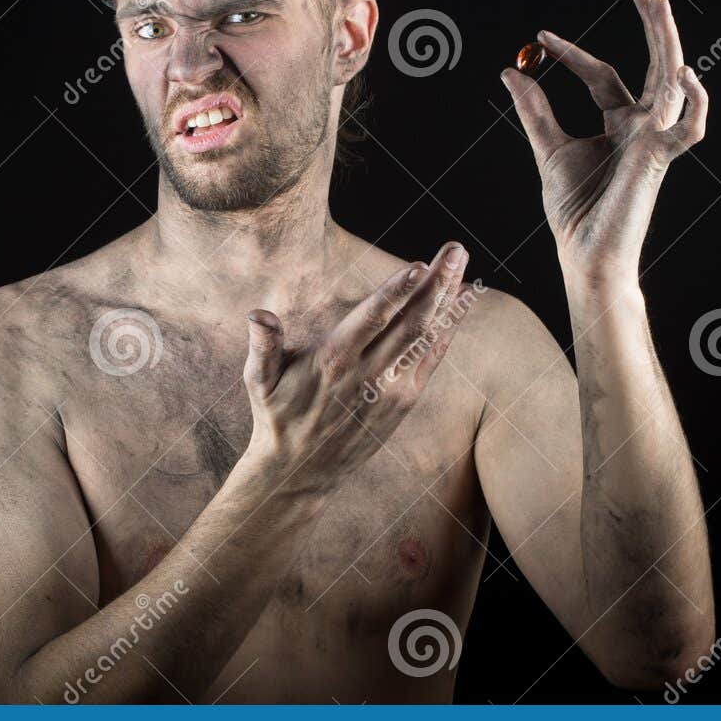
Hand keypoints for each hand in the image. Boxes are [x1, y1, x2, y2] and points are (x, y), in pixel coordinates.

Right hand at [240, 242, 472, 498]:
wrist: (300, 471)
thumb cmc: (277, 415)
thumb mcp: (259, 381)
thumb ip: (262, 346)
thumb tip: (257, 315)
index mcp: (333, 361)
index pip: (372, 318)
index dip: (397, 291)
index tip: (418, 264)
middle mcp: (367, 374)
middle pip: (411, 322)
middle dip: (437, 284)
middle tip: (456, 249)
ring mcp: (390, 390)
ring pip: (426, 338)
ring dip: (448, 301)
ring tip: (462, 266)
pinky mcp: (403, 402)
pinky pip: (430, 359)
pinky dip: (446, 330)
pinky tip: (458, 305)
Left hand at [500, 0, 708, 289]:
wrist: (582, 253)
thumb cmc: (573, 210)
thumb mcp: (548, 150)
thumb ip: (534, 110)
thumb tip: (511, 71)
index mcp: (619, 124)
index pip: (603, 75)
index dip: (572, 54)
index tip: (540, 37)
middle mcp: (643, 127)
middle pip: (653, 66)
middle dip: (651, 26)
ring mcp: (654, 141)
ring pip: (672, 82)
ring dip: (667, 41)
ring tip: (658, 4)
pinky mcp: (658, 160)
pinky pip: (689, 129)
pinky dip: (694, 103)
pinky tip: (686, 74)